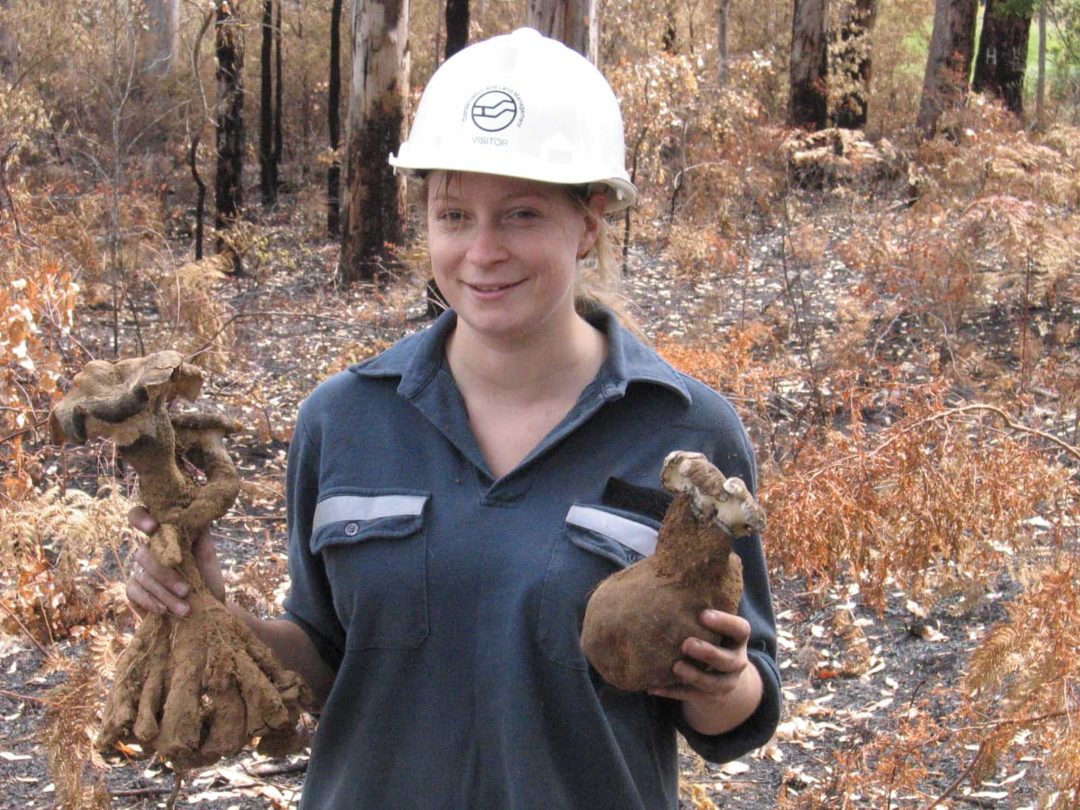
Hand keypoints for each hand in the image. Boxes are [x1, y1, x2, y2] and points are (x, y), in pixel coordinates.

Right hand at [126, 507, 226, 616]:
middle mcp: (149, 552)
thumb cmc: (207, 580)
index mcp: (165, 538)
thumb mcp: (207, 556)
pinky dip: (149, 601)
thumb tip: (194, 513)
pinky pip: (132, 591)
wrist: (207, 612)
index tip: (153, 527)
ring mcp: (140, 571)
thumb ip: (199, 535)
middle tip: (186, 590)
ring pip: (142, 576)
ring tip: (185, 608)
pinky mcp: (134, 591)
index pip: (142, 517)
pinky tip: (162, 611)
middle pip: (143, 554)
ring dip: (164, 593)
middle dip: (165, 574)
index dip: (141, 517)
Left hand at [648, 609, 761, 734]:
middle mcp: (737, 661)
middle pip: (729, 660)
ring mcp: (725, 682)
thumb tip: (669, 561)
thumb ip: (698, 601)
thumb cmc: (709, 634)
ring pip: (713, 683)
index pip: (741, 629)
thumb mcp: (713, 621)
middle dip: (708, 652)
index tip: (703, 614)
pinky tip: (651, 687)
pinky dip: (670, 692)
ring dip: (694, 675)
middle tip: (686, 643)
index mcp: (738, 638)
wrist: (721, 675)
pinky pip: (690, 696)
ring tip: (675, 666)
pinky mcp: (708, 697)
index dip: (724, 623)